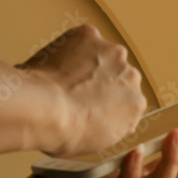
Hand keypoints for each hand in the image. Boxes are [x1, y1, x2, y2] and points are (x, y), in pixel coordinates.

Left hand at [19, 24, 146, 156]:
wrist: (42, 110)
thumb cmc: (65, 130)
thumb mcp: (100, 142)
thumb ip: (113, 123)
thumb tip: (105, 118)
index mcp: (136, 104)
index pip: (127, 98)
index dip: (108, 101)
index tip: (94, 103)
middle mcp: (130, 76)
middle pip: (118, 74)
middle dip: (101, 80)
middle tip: (78, 90)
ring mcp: (111, 53)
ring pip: (102, 55)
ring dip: (88, 62)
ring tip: (66, 76)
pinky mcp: (89, 36)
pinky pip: (83, 38)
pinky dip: (72, 46)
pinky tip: (58, 61)